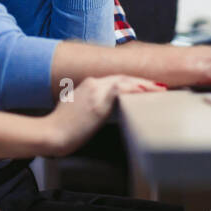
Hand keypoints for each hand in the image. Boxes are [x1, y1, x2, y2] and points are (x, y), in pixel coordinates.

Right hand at [44, 75, 165, 156]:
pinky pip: (122, 89)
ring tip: (159, 88)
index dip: (132, 82)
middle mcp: (92, 83)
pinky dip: (137, 88)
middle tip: (158, 85)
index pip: (114, 79)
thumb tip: (102, 112)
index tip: (144, 86)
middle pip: (123, 77)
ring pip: (125, 81)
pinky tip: (148, 91)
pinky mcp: (98, 101)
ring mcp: (95, 91)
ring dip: (144, 84)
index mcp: (87, 85)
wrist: (51, 133)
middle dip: (142, 81)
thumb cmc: (62, 128)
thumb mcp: (76, 110)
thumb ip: (91, 105)